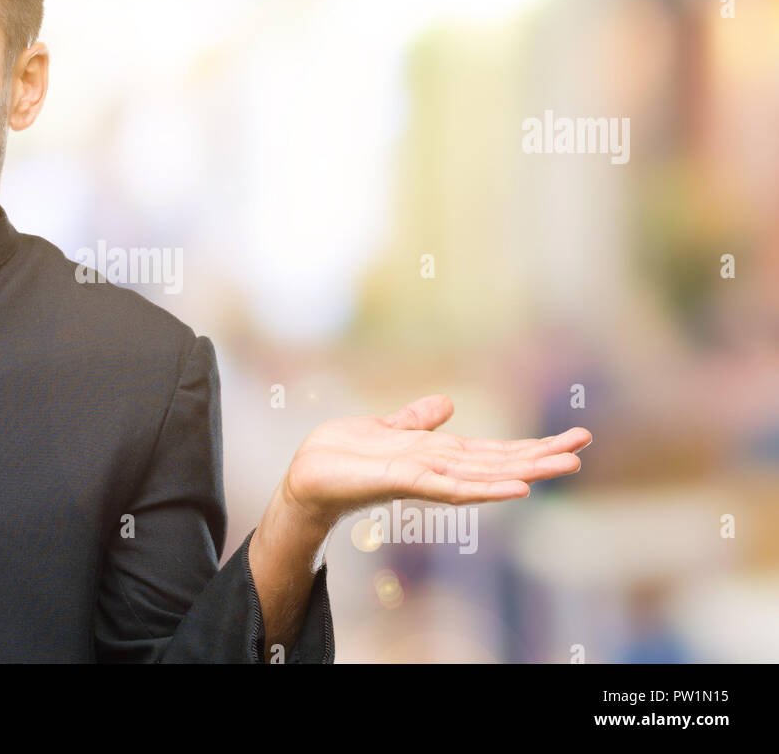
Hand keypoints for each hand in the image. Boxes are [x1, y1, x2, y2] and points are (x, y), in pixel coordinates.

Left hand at [283, 394, 589, 527]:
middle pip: (500, 463)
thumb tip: (447, 403)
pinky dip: (486, 487)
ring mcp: (425, 478)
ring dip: (526, 470)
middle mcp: (439, 469)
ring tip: (566, 465)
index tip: (572, 438)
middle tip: (585, 447)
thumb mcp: (386, 427)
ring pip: (485, 475)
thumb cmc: (343, 457)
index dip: (531, 446)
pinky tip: (517, 489)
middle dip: (542, 456)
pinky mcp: (405, 481)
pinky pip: (451, 486)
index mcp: (438, 456)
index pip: (494, 451)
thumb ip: (417, 420)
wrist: (307, 476)